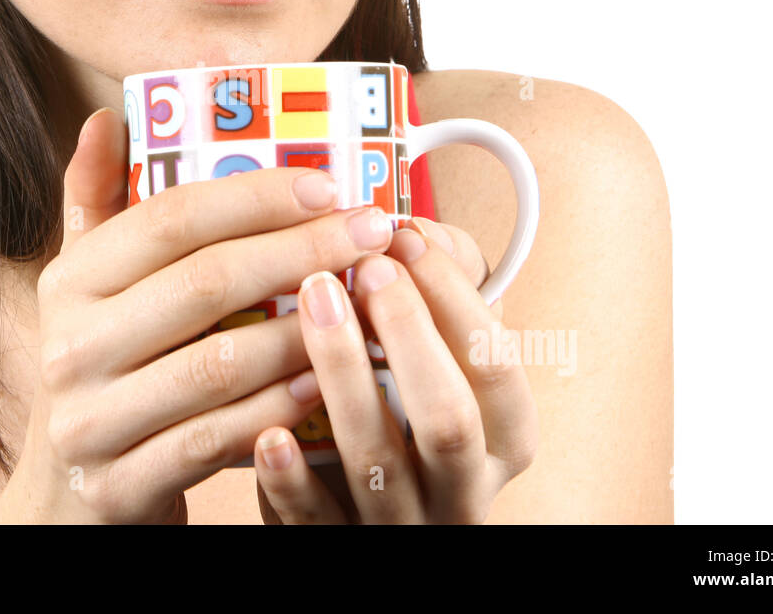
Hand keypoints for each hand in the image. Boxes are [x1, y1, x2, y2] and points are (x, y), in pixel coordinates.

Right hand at [0, 107, 397, 522]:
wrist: (66, 495)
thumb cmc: (104, 369)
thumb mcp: (86, 286)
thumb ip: (96, 202)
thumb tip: (106, 118)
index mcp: (70, 282)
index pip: (170, 218)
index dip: (255, 196)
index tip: (330, 184)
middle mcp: (69, 346)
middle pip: (204, 282)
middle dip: (301, 251)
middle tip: (371, 232)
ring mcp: (91, 420)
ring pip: (218, 364)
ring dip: (304, 333)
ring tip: (364, 305)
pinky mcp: (120, 483)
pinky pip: (216, 439)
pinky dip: (277, 408)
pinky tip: (325, 381)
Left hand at [253, 218, 537, 523]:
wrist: (369, 501)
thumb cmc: (406, 402)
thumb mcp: (441, 351)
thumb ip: (441, 291)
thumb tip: (413, 235)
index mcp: (502, 437)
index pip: (497, 366)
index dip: (455, 297)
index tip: (407, 239)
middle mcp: (461, 487)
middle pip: (448, 419)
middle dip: (407, 333)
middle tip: (365, 267)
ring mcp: (400, 519)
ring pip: (376, 461)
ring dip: (342, 374)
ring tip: (312, 303)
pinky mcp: (338, 538)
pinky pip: (316, 516)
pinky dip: (291, 476)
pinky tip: (269, 429)